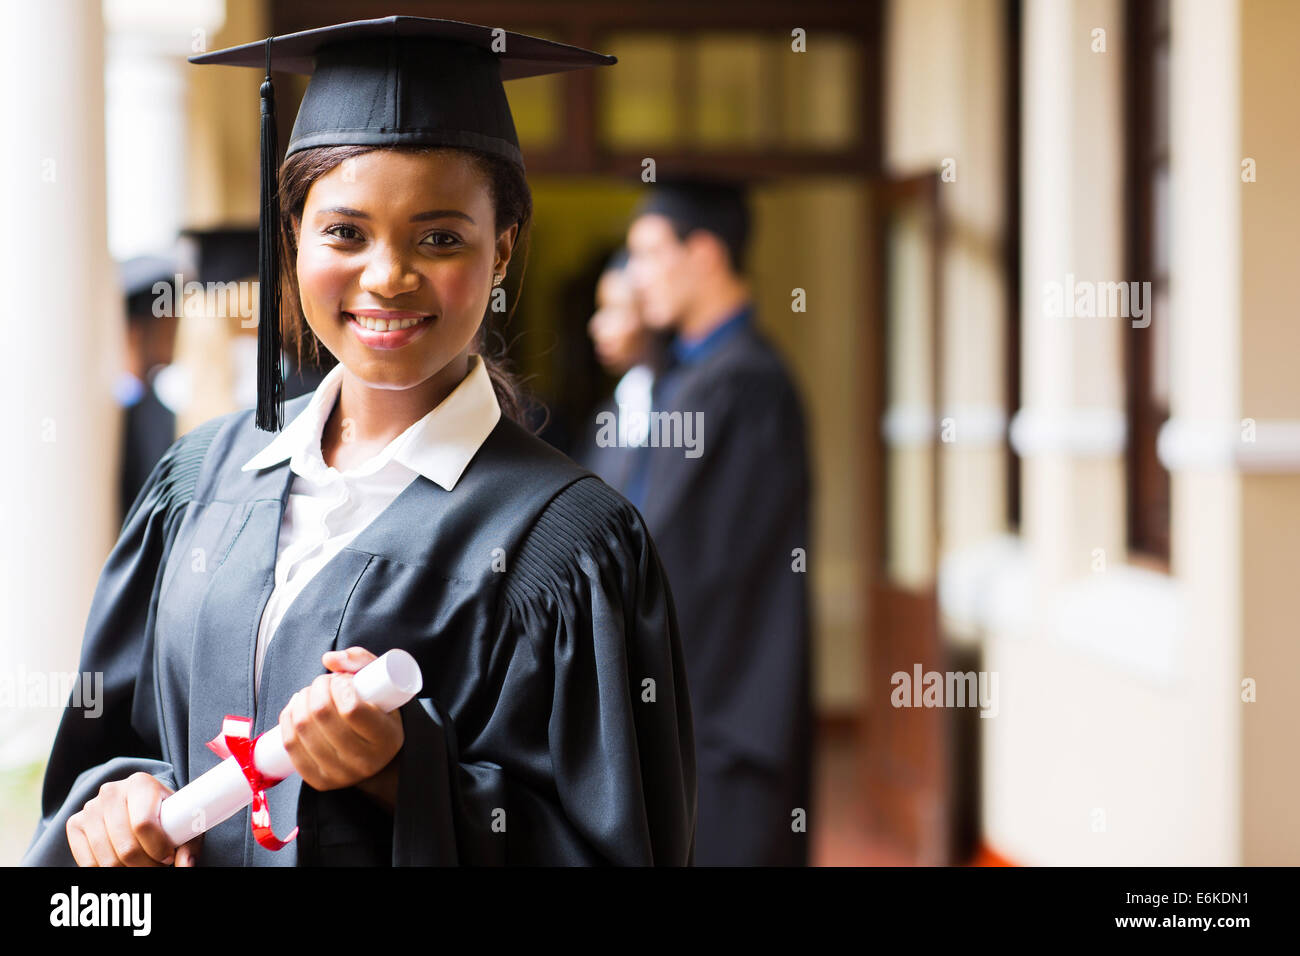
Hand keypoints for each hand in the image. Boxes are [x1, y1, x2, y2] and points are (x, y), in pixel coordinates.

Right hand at [67, 771, 202, 866]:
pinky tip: (123, 864)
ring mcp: (90, 808)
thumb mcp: (183, 823)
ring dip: (128, 870)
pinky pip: (88, 863)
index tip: (168, 857)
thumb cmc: (166, 814)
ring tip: (143, 864)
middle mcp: (111, 792)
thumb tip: (186, 865)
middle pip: (126, 846)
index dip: (158, 848)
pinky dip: (107, 871)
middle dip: (145, 865)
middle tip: (156, 865)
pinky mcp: (75, 824)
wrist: (139, 803)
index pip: (144, 824)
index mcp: (141, 783)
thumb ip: (189, 845)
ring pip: (108, 859)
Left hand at [279, 647, 403, 795]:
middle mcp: (364, 761)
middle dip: (317, 688)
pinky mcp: (319, 780)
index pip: (351, 709)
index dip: (339, 686)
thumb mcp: (383, 684)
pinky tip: (295, 707)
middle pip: (322, 715)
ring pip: (302, 728)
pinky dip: (287, 720)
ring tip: (311, 693)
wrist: (379, 756)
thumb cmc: (381, 714)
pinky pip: (290, 745)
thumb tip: (329, 659)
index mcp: (386, 737)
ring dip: (301, 700)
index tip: (343, 679)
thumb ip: (361, 661)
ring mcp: (339, 774)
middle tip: (325, 682)